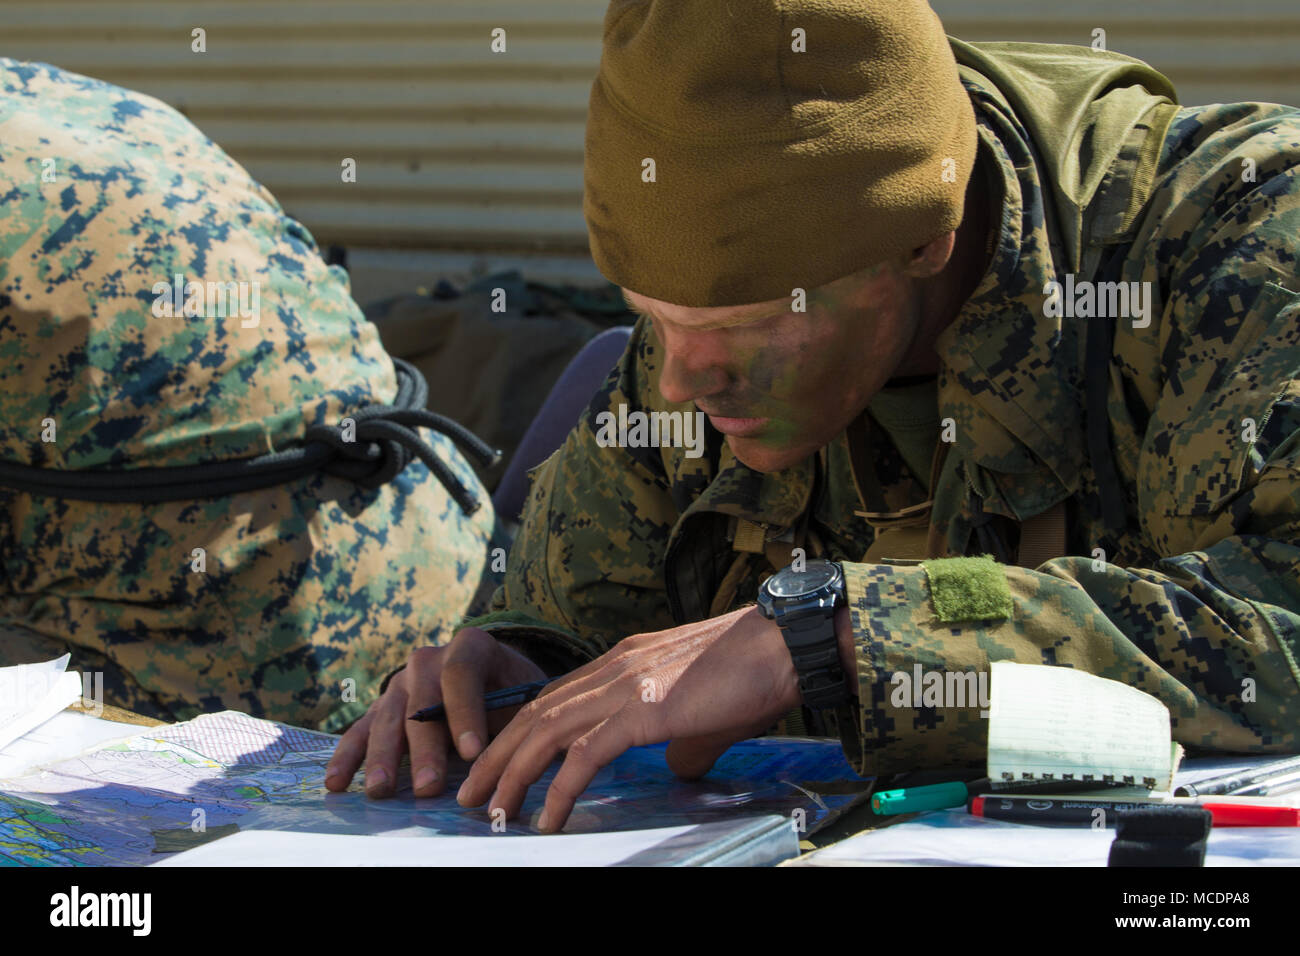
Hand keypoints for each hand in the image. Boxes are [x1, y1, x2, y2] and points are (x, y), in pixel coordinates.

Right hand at [324, 628, 546, 797]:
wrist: (498, 680)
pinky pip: (360, 730)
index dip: (464, 713)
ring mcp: (400, 683)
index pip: (461, 674)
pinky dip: (347, 757)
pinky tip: (335, 782)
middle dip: (425, 749)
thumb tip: (501, 766)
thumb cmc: (514, 694)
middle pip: (421, 703)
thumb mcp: (523, 698)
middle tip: (428, 787)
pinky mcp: (381, 708)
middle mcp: (428, 660)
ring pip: (388, 719)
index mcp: (469, 646)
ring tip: (381, 790)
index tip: (473, 753)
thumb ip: (511, 723)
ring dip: (384, 757)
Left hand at [455, 605, 803, 831]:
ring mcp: (626, 686)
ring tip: (493, 811)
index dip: (518, 733)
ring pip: (547, 731)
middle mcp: (613, 668)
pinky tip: (547, 818)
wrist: (785, 645)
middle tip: (472, 794)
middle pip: (535, 713)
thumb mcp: (704, 710)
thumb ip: (682, 738)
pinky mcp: (645, 709)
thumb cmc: (756, 674)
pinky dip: (560, 788)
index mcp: (621, 662)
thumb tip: (680, 767)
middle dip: (497, 755)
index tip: (497, 765)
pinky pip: (586, 755)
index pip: (553, 698)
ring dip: (513, 773)